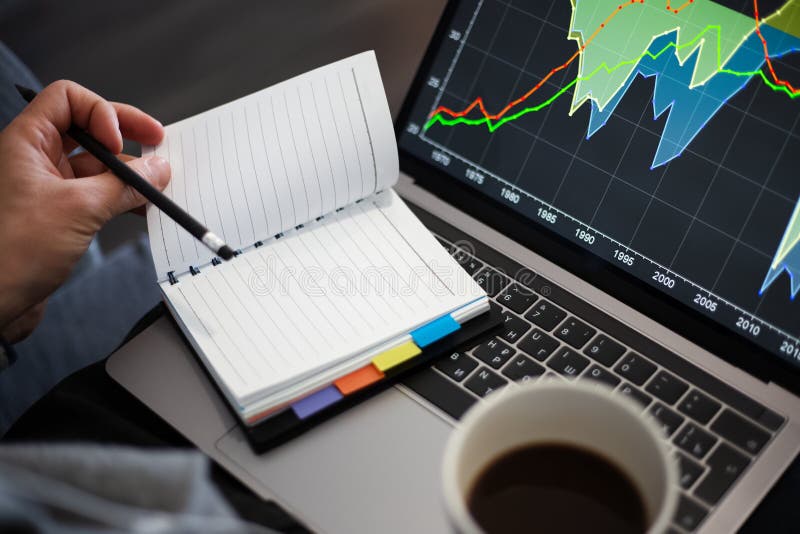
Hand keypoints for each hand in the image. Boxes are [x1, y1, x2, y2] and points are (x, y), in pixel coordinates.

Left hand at [0, 80, 170, 342]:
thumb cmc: (10, 253)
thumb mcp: (79, 209)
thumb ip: (124, 185)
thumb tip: (156, 169)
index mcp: (26, 142)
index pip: (68, 99)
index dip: (102, 112)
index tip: (124, 141)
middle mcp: (36, 159)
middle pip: (89, 128)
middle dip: (126, 136)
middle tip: (158, 145)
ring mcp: (49, 186)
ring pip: (98, 164)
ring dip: (129, 172)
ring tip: (156, 185)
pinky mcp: (60, 213)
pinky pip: (98, 193)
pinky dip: (122, 196)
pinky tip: (143, 207)